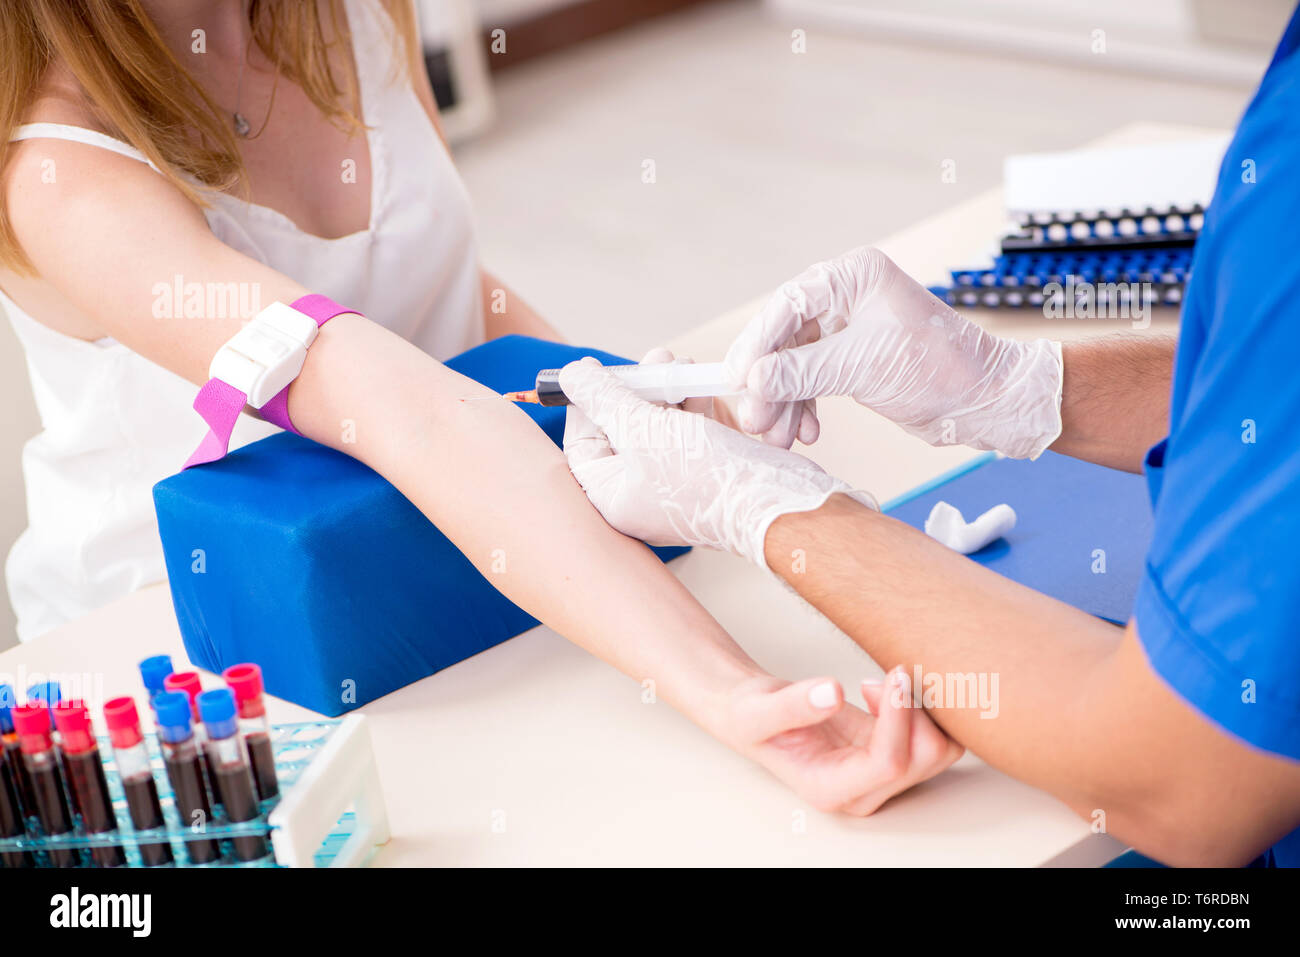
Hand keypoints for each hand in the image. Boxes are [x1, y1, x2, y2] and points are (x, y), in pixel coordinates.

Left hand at [560, 358, 875, 564]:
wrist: (776, 503)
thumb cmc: (705, 477)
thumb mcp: (643, 429)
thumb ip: (604, 398)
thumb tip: (571, 375)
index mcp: (612, 497)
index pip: (581, 445)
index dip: (586, 404)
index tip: (595, 373)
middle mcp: (639, 496)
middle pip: (621, 431)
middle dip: (633, 389)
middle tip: (650, 357)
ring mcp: (674, 485)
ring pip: (658, 427)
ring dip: (666, 391)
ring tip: (679, 362)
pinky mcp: (706, 473)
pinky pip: (689, 433)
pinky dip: (692, 407)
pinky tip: (702, 385)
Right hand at [717, 668, 964, 814]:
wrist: (753, 713)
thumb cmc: (752, 715)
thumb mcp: (757, 709)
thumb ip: (791, 705)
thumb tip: (832, 693)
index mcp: (829, 789)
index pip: (889, 765)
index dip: (899, 717)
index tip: (891, 675)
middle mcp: (860, 791)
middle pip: (924, 760)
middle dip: (913, 711)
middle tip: (884, 675)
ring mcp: (877, 777)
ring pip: (938, 751)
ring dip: (920, 710)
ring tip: (882, 684)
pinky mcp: (888, 755)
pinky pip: (932, 738)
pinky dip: (920, 709)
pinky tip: (884, 692)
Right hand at [725, 246, 1063, 458]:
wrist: (985, 401)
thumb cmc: (941, 368)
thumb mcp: (863, 367)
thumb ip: (803, 371)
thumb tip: (752, 379)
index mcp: (853, 277)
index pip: (787, 305)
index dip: (756, 344)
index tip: (735, 379)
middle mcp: (847, 297)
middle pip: (785, 338)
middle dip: (768, 383)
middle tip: (753, 418)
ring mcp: (849, 330)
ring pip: (795, 365)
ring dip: (783, 402)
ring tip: (777, 436)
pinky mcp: (853, 361)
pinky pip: (812, 381)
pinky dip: (804, 408)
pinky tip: (805, 431)